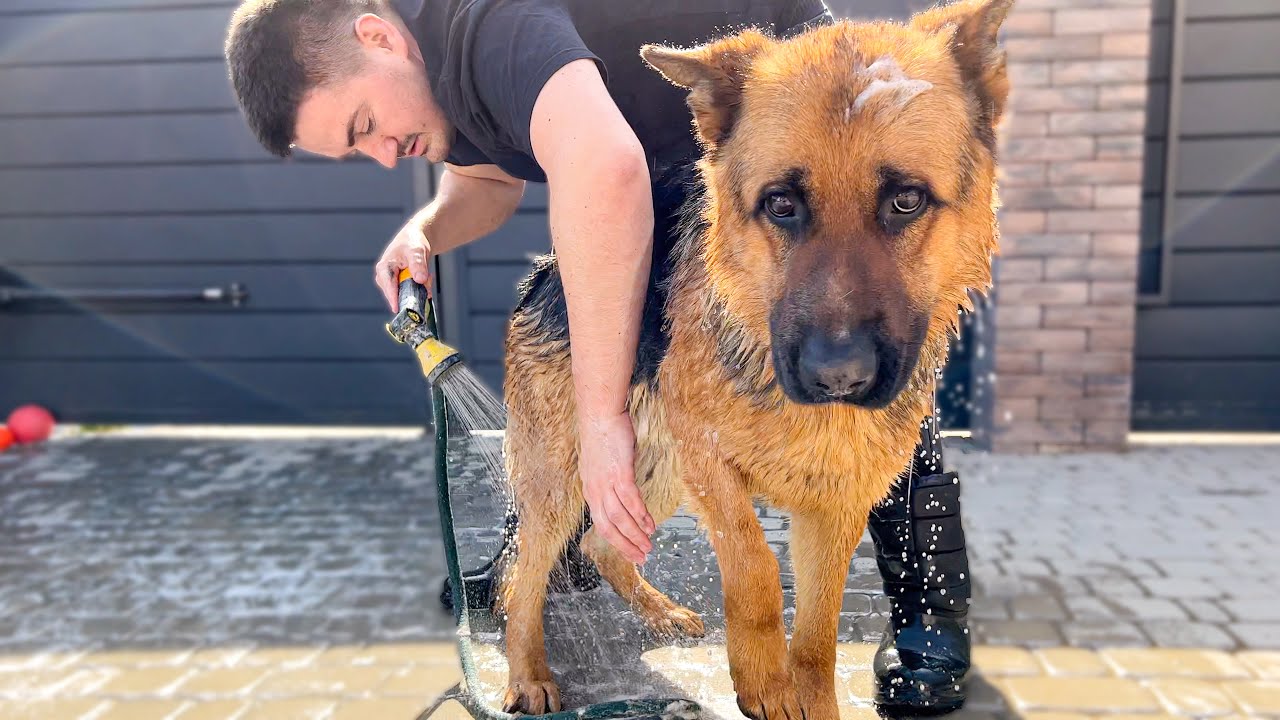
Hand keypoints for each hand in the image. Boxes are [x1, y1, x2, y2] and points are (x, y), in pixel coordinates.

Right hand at [374, 217, 432, 311]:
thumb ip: (418, 265)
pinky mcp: (400, 285)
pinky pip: (411, 293)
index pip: (388, 286)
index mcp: (384, 267)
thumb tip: (420, 280)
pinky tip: (426, 278)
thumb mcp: (417, 251)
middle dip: (414, 291)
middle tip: (427, 280)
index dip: (393, 298)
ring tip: (427, 275)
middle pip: (397, 293)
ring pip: (406, 294)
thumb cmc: (413, 242)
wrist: (416, 239)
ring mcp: (392, 282)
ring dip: (419, 288)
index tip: (398, 309)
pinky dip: (421, 288)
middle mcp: (384, 277)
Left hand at [579, 411, 654, 563]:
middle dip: (625, 546)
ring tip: (648, 545)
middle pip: (608, 527)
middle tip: (641, 558)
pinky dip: (640, 514)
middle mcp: (595, 490)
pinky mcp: (618, 472)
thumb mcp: (601, 466)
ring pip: (619, 517)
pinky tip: (649, 523)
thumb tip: (622, 495)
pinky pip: (629, 499)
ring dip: (635, 534)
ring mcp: (606, 482)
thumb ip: (609, 483)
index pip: (602, 525)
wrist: (599, 415)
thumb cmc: (603, 437)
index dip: (617, 541)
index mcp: (591, 491)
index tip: (630, 552)